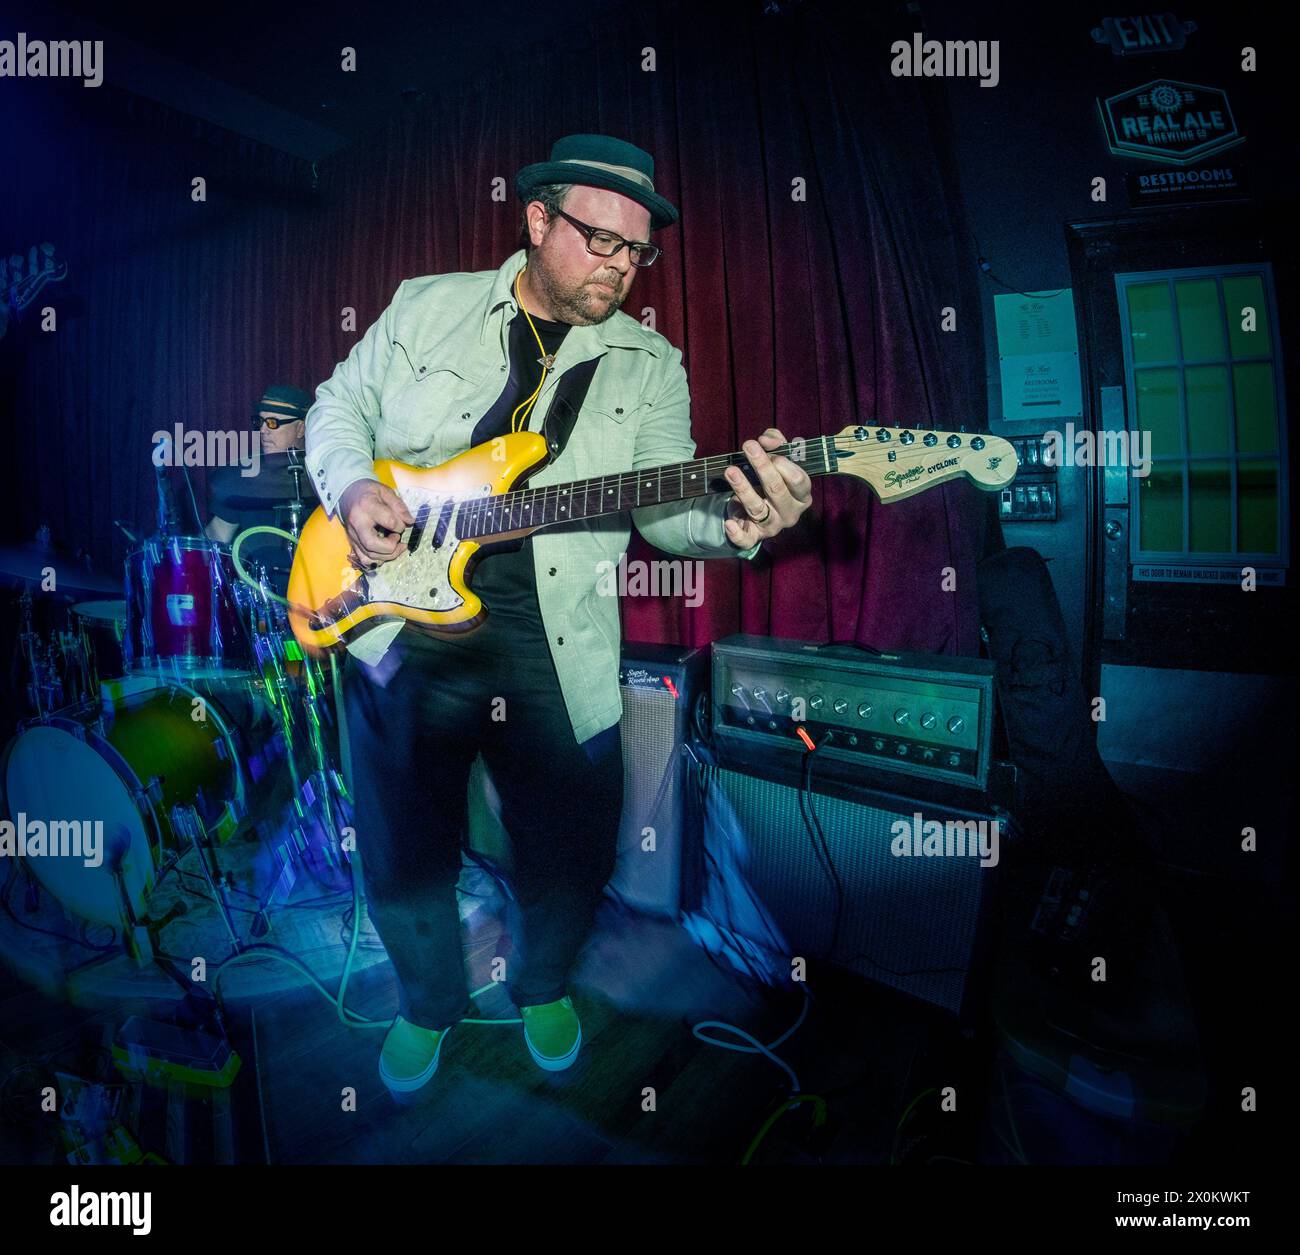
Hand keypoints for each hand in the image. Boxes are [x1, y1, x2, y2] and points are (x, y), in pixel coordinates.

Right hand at [340, 479, 414, 568]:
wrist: (348, 494)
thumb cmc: (368, 492)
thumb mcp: (386, 492)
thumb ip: (399, 506)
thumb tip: (410, 522)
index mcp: (367, 506)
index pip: (388, 521)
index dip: (400, 525)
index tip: (402, 523)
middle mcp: (357, 523)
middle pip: (372, 544)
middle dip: (391, 547)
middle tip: (399, 539)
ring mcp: (353, 535)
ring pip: (369, 555)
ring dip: (388, 555)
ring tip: (397, 546)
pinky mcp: (352, 543)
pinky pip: (364, 559)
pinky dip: (377, 560)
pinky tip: (385, 553)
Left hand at [723, 428, 812, 548]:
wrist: (755, 507)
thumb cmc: (769, 479)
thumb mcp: (776, 457)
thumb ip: (775, 442)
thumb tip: (766, 439)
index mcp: (802, 495)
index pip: (799, 480)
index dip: (784, 463)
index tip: (767, 447)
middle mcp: (790, 513)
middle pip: (777, 490)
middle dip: (762, 467)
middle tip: (748, 447)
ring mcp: (773, 526)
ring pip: (758, 508)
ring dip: (743, 488)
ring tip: (730, 470)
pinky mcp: (755, 537)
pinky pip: (746, 540)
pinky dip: (737, 533)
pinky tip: (729, 522)